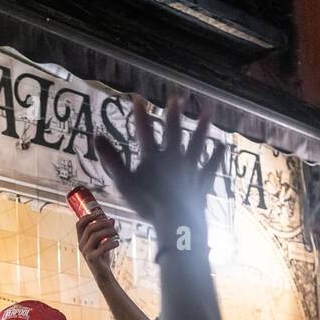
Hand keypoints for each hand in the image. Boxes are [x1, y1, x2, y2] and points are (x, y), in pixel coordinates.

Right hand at [77, 211, 120, 270]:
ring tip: (116, 233)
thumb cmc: (102, 257)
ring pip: (95, 236)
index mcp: (81, 240)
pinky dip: (112, 242)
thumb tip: (112, 219)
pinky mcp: (92, 258)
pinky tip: (117, 243)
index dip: (88, 216)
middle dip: (102, 223)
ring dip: (108, 231)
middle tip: (112, 223)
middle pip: (90, 228)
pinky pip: (102, 246)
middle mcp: (81, 245)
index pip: (79, 224)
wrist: (103, 274)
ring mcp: (86, 252)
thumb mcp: (102, 242)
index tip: (98, 213)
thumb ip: (105, 231)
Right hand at [93, 96, 222, 249]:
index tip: (139, 98)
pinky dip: (217, 156)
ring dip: (202, 126)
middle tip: (178, 97)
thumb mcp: (123, 183)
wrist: (176, 221)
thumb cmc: (147, 203)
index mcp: (153, 157)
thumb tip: (96, 136)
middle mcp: (174, 157)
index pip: (144, 131)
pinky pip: (211, 166)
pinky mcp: (202, 181)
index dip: (141, 114)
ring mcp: (190, 168)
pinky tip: (222, 146)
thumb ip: (111, 160)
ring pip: (197, 143)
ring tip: (208, 110)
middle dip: (175, 114)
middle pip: (174, 132)